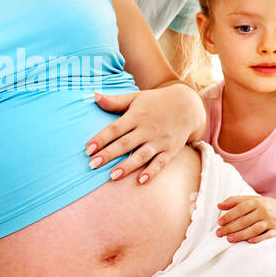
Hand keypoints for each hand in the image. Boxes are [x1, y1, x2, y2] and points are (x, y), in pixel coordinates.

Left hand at [86, 85, 203, 184]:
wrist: (188, 106)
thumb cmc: (156, 102)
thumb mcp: (136, 97)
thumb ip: (115, 101)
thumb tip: (93, 95)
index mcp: (137, 115)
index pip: (115, 128)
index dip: (101, 138)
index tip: (87, 149)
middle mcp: (147, 129)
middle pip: (125, 144)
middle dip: (108, 155)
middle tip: (92, 165)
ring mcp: (160, 141)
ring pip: (141, 155)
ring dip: (127, 166)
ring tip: (112, 176)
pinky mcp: (170, 150)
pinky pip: (160, 163)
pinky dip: (151, 172)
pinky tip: (140, 181)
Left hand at [215, 194, 275, 242]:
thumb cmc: (264, 207)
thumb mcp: (252, 200)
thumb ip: (235, 201)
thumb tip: (219, 205)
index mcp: (257, 202)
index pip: (241, 208)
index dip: (230, 215)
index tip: (220, 222)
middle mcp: (264, 211)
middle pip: (246, 220)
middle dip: (231, 227)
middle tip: (219, 233)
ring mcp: (271, 222)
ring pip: (255, 229)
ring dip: (241, 235)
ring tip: (229, 239)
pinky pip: (267, 236)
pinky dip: (258, 239)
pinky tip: (248, 242)